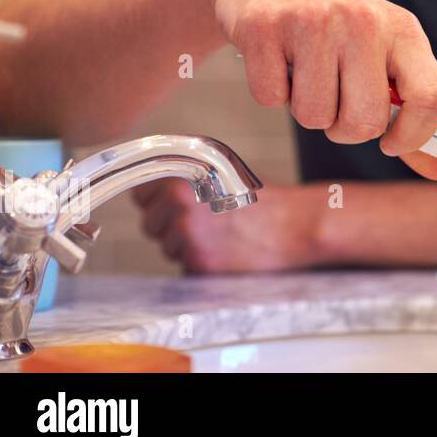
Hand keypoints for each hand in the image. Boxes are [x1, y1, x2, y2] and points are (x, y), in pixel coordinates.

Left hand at [133, 179, 329, 273]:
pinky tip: (226, 253)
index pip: (140, 195)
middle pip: (150, 224)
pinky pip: (183, 267)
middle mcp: (180, 204)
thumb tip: (149, 187)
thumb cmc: (264, 199)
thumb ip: (185, 174)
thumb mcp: (224, 170)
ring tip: (221, 237)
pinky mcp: (198, 263)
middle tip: (207, 223)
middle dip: (170, 226)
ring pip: (167, 248)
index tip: (174, 205)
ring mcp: (187, 236)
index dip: (157, 201)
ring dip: (186, 247)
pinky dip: (201, 264)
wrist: (296, 225)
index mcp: (184, 175)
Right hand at [187, 0, 436, 179]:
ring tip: (304, 74)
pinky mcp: (265, 26)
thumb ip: (411, 115)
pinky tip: (276, 61)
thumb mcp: (382, 56)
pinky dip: (271, 93)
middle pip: (365, 122)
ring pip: (314, 117)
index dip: (413, 136)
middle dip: (345, 129)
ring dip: (306, 110)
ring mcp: (313, 21)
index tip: (391, 142)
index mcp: (403, 30)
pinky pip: (270, 99)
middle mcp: (364, 21)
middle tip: (336, 103)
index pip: (432, 98)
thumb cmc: (333, 25)